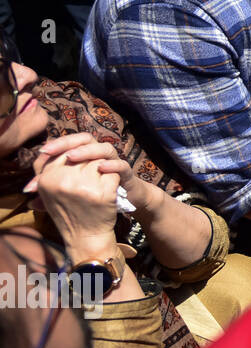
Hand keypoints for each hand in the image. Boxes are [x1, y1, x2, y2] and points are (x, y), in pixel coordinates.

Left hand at [30, 132, 157, 214]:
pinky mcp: (126, 174)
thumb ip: (49, 192)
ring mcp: (113, 162)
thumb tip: (27, 193)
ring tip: (72, 157)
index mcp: (84, 156)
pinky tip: (101, 168)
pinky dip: (112, 165)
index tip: (41, 152)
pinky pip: (122, 165)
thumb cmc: (89, 199)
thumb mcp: (67, 195)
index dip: (55, 145)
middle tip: (51, 150)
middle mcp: (98, 155)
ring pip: (104, 147)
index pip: (69, 143)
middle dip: (67, 142)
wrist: (115, 209)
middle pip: (85, 138)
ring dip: (88, 151)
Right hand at [32, 153, 119, 257]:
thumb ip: (48, 170)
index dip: (74, 152)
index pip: (62, 150)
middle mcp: (62, 181)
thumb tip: (46, 149)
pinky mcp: (102, 192)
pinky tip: (109, 190)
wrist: (86, 236)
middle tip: (88, 178)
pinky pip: (113, 173)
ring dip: (102, 170)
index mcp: (47, 179)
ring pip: (99, 161)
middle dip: (88, 161)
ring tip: (97, 185)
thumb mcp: (50, 192)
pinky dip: (114, 180)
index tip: (77, 162)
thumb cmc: (70, 211)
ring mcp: (83, 186)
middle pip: (82, 153)